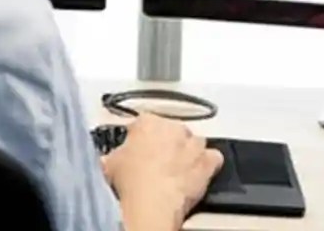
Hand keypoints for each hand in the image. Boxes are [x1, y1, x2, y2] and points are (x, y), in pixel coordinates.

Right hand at [102, 114, 223, 230]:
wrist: (151, 201)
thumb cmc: (132, 181)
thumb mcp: (110, 162)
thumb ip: (115, 154)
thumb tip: (109, 160)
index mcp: (147, 121)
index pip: (144, 122)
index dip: (140, 136)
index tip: (137, 147)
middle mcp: (173, 127)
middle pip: (173, 130)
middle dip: (167, 142)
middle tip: (156, 160)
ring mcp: (193, 144)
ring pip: (195, 141)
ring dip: (188, 151)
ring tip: (177, 167)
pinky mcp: (208, 163)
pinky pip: (214, 157)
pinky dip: (208, 163)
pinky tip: (198, 172)